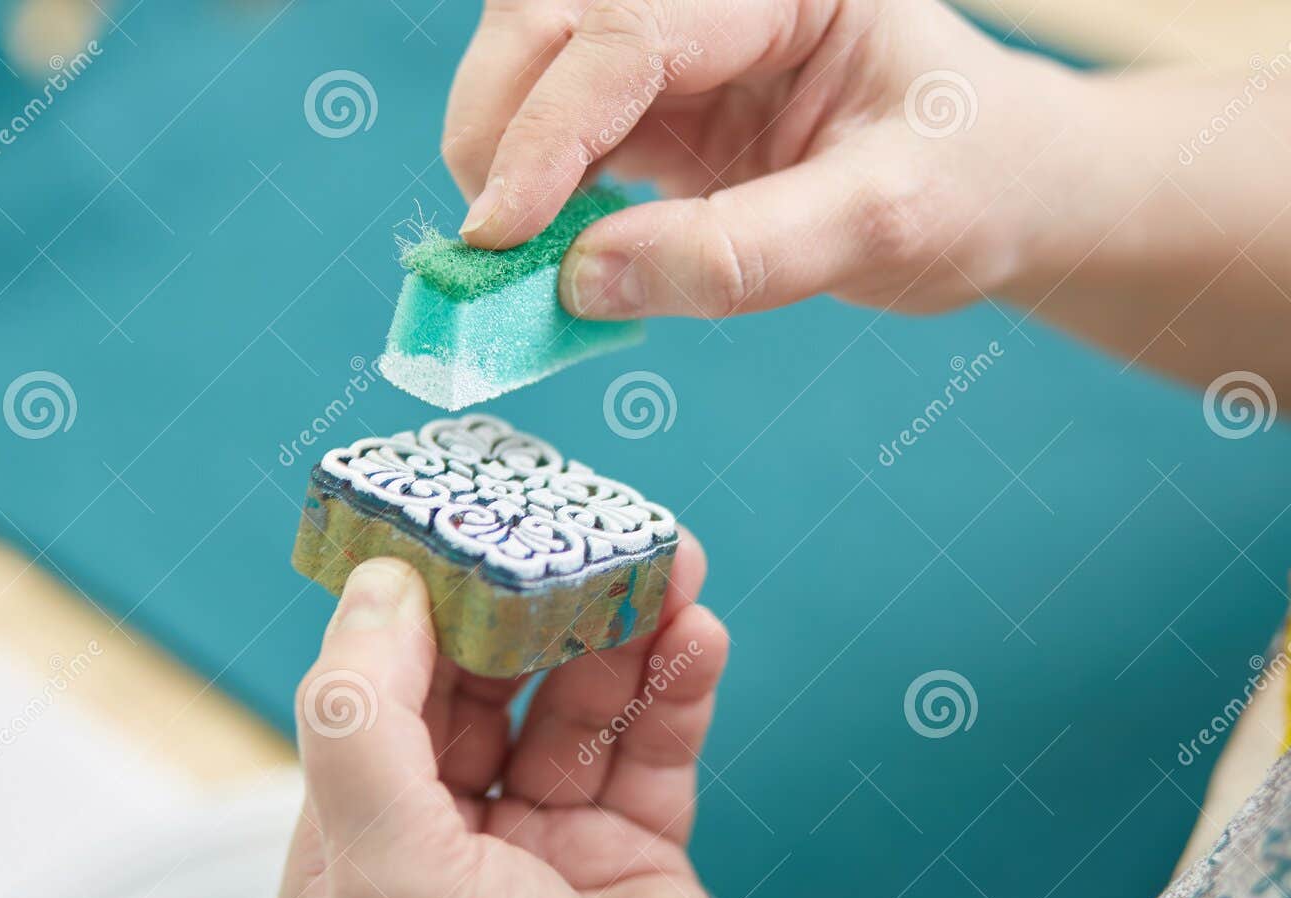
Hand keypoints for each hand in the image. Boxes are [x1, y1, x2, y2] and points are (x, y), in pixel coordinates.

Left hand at [278, 536, 779, 897]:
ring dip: (620, 632)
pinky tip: (697, 639)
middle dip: (536, 603)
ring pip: (574, 705)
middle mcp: (444, 843)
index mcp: (359, 852)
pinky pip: (648, 748)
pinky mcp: (630, 854)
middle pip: (483, 684)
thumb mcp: (394, 876)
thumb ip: (362, 723)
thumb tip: (379, 587)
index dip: (423, 599)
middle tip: (584, 525)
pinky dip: (673, 691)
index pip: (376, 691)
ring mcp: (541, 847)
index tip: (469, 515)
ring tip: (669, 563)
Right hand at [442, 0, 1077, 320]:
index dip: (550, 128)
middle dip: (502, 125)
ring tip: (515, 248)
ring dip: (502, 151)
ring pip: (533, 61)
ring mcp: (681, 37)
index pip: (631, 29)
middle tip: (491, 244)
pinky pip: (558, 125)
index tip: (500, 229)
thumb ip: (739, 255)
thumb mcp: (883, 223)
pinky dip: (531, 185)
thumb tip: (579, 283)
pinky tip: (544, 240)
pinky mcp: (657, 97)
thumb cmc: (970, 184)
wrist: (995, 191)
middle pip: (551, 17)